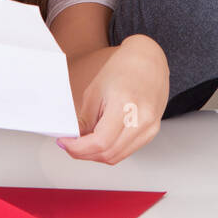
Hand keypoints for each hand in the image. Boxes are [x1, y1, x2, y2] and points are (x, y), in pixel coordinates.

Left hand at [60, 34, 167, 164]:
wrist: (148, 60)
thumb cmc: (124, 68)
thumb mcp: (95, 91)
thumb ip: (85, 120)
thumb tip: (76, 140)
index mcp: (126, 105)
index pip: (100, 142)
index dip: (78, 148)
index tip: (65, 143)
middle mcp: (142, 119)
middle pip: (109, 153)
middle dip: (85, 153)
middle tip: (71, 145)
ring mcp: (150, 127)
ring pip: (118, 156)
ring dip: (97, 154)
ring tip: (85, 142)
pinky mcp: (152, 131)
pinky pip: (127, 150)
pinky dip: (111, 150)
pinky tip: (101, 140)